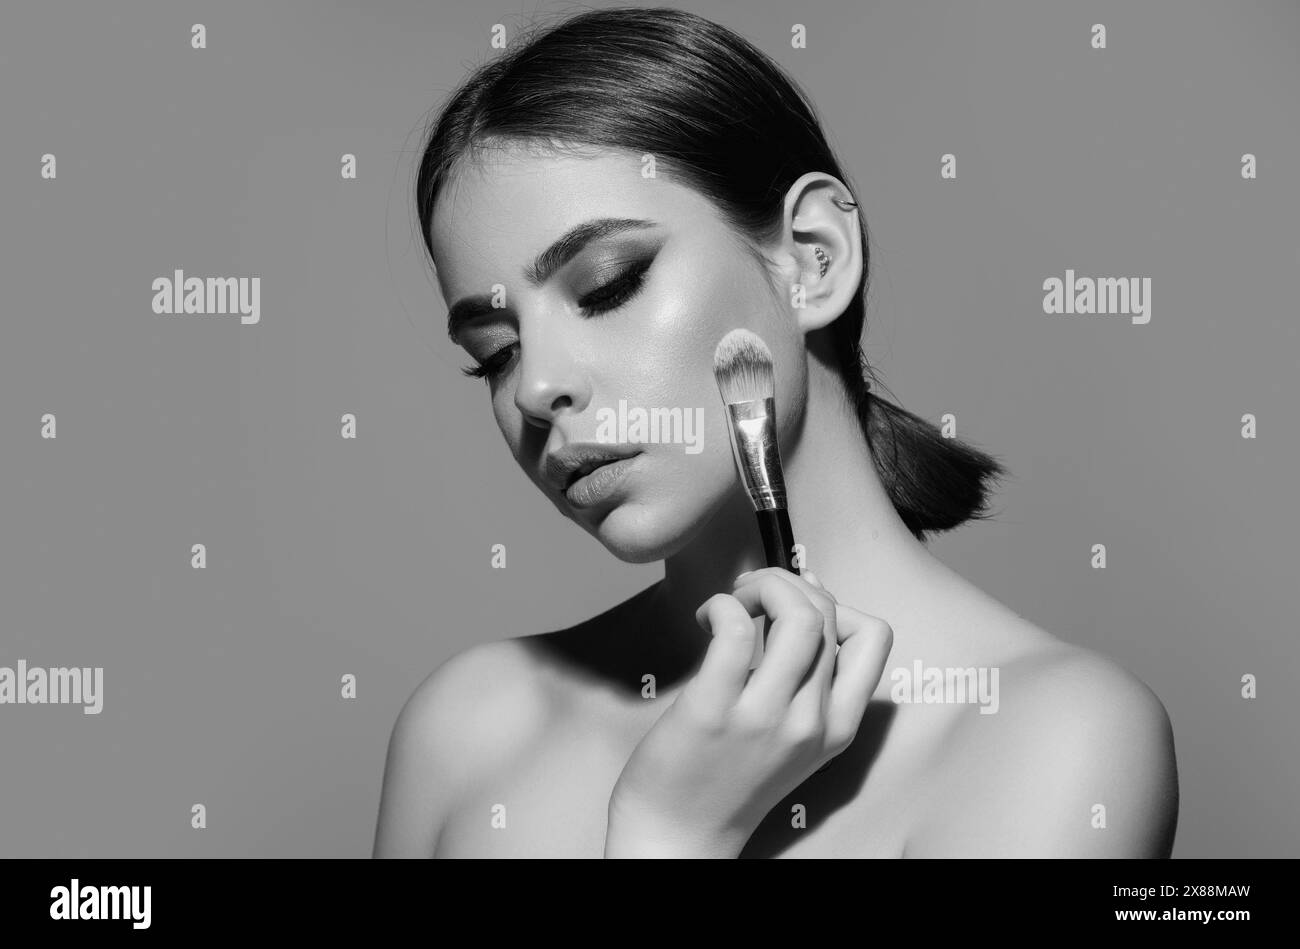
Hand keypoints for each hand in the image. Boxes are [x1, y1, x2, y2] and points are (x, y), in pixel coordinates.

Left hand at [604, 567, 893, 857]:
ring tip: (731, 603)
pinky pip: (737, 630)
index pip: (875, 636)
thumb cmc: (728, 774)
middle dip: (786, 583)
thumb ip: (806, 674)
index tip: (792, 608)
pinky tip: (705, 617)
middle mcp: (812, 721)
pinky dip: (722, 605)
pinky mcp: (714, 710)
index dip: (836, 603)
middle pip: (828, 614)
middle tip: (748, 596)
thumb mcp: (792, 734)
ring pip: (799, 615)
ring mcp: (766, 717)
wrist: (679, 836)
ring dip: (762, 586)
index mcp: (838, 726)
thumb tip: (806, 590)